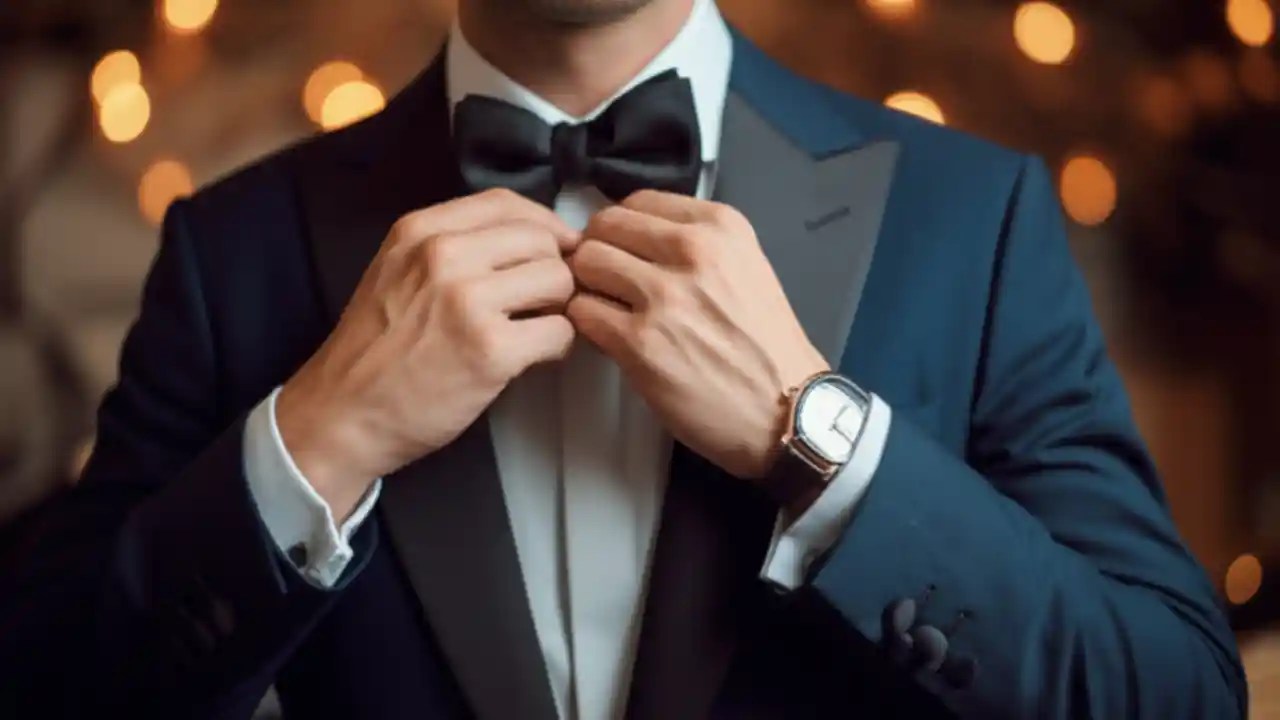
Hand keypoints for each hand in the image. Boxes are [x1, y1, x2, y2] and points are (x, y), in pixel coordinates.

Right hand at [277, 189, 579, 519]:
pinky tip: (534, 357)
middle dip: (552, 270)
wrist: (342, 415)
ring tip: (535, 328)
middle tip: (542, 302)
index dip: (543, 224)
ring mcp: (468, 302)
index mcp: (419, 231)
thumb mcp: (396, 272)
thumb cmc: (374, 350)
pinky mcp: (491, 350)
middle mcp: (443, 256)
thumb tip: (527, 239)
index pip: (505, 202)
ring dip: (558, 307)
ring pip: (557, 280)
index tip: (553, 249)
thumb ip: (450, 248)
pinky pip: (559, 331)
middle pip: (540, 239)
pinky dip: (557, 346)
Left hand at [567, 190, 828, 481]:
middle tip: (607, 284)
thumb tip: (629, 236)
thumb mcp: (745, 266)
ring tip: (607, 310)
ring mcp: (664, 296)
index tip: (626, 254)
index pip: (637, 201)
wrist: (786, 409)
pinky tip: (608, 338)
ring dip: (587, 288)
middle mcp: (692, 250)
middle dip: (597, 254)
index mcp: (719, 226)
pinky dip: (586, 324)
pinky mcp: (640, 342)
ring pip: (585, 265)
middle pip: (603, 227)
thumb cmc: (764, 344)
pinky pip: (581, 313)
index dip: (621, 229)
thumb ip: (694, 243)